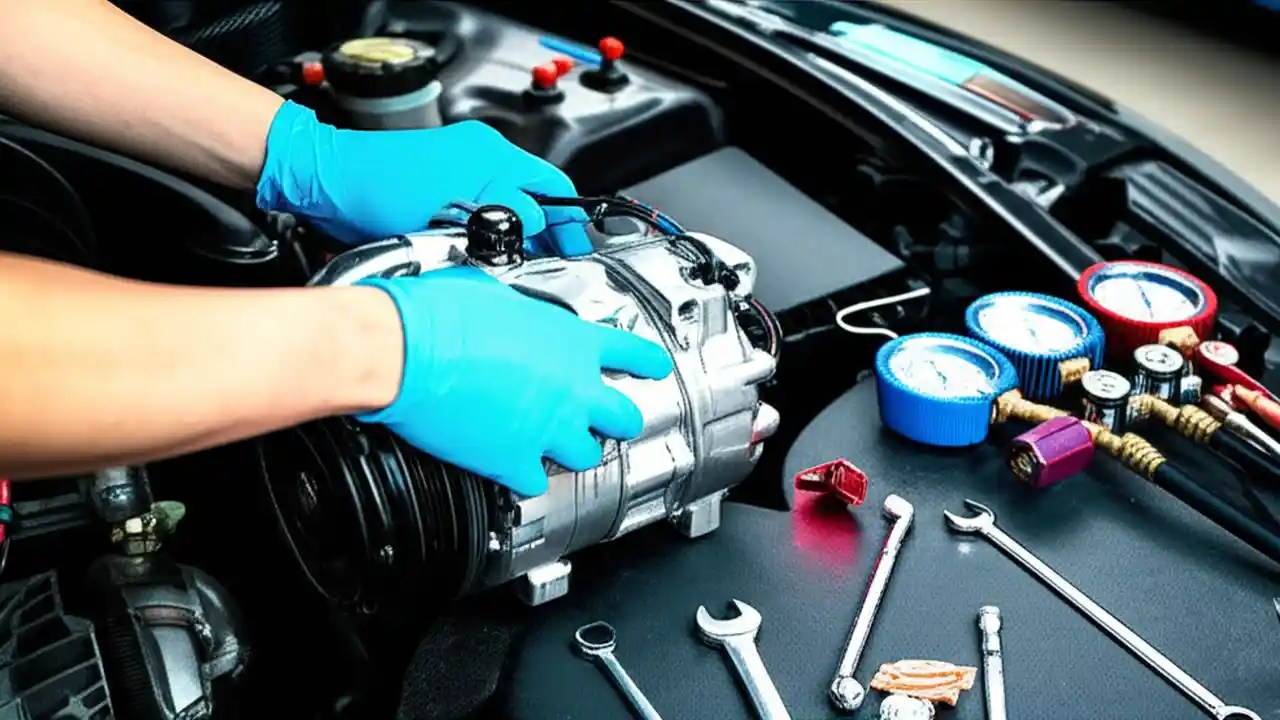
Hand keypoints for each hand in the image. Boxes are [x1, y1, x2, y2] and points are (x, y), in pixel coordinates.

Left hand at [255, 100, 590, 254]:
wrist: (323, 180)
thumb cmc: (371, 189)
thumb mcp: (446, 212)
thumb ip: (499, 218)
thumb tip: (535, 226)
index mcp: (490, 156)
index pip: (551, 188)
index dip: (568, 224)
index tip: (577, 251)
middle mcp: (481, 154)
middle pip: (535, 195)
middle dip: (547, 231)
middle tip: (555, 263)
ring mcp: (462, 164)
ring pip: (510, 203)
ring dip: (517, 231)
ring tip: (521, 262)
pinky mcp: (444, 179)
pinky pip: (484, 203)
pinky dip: (492, 226)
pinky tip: (487, 250)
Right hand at [354, 267, 673, 495]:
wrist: (407, 351)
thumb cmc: (442, 314)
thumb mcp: (497, 296)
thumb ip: (523, 315)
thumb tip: (512, 315)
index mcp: (573, 341)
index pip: (632, 354)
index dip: (647, 363)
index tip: (655, 368)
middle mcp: (572, 388)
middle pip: (624, 417)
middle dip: (619, 420)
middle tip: (609, 420)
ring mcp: (547, 429)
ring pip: (588, 455)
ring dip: (576, 451)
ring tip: (562, 446)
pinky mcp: (513, 460)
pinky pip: (535, 482)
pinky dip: (528, 478)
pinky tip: (518, 470)